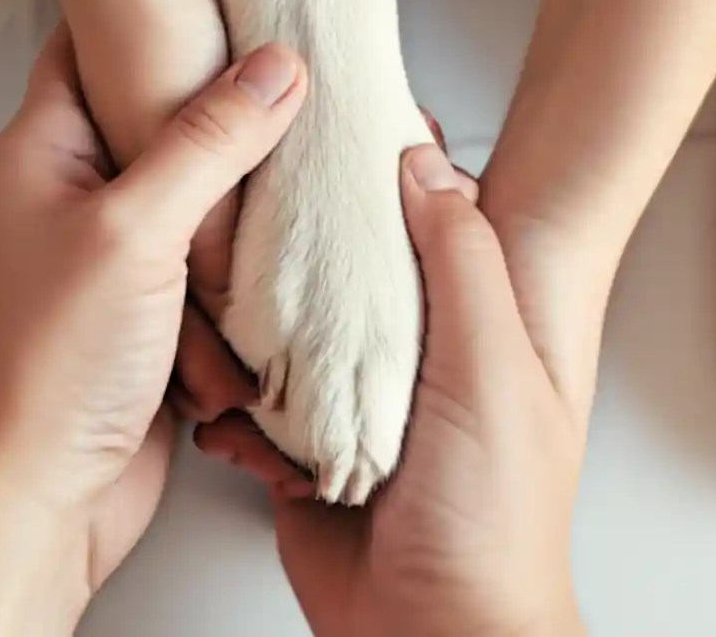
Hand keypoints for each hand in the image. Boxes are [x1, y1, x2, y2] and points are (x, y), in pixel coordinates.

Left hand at [0, 30, 307, 635]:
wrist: (38, 500)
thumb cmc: (44, 370)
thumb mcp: (131, 231)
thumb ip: (206, 144)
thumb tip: (272, 72)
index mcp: (45, 155)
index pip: (98, 48)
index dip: (162, 25)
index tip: (240, 25)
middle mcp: (76, 201)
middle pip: (165, 129)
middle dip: (229, 137)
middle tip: (290, 123)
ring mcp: (116, 263)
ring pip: (200, 209)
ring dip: (240, 227)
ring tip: (283, 221)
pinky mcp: (151, 319)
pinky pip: (210, 278)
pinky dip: (239, 289)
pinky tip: (264, 294)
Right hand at [191, 147, 587, 635]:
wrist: (435, 633)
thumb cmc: (492, 514)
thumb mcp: (495, 368)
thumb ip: (464, 265)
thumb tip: (426, 166)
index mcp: (481, 329)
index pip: (440, 226)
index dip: (397, 175)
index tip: (344, 128)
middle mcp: (419, 359)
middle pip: (358, 273)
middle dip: (308, 247)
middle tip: (256, 204)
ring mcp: (360, 405)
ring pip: (299, 332)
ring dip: (258, 325)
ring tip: (219, 293)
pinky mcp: (309, 452)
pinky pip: (260, 404)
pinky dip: (236, 400)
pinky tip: (223, 396)